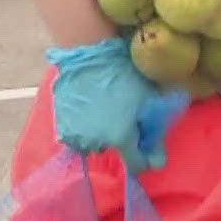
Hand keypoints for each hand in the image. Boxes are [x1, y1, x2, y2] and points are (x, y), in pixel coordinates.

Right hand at [47, 38, 187, 171]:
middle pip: (115, 150)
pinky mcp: (62, 128)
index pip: (136, 163)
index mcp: (121, 138)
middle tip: (124, 116)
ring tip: (105, 110)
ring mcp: (76, 137)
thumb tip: (159, 162)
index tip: (146, 146)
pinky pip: (79, 136)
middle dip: (121, 139)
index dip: (144, 156)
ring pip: (95, 144)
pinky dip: (86, 128)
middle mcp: (97, 144)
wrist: (88, 57)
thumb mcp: (148, 100)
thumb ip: (154, 132)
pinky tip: (90, 109)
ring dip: (102, 134)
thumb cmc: (124, 75)